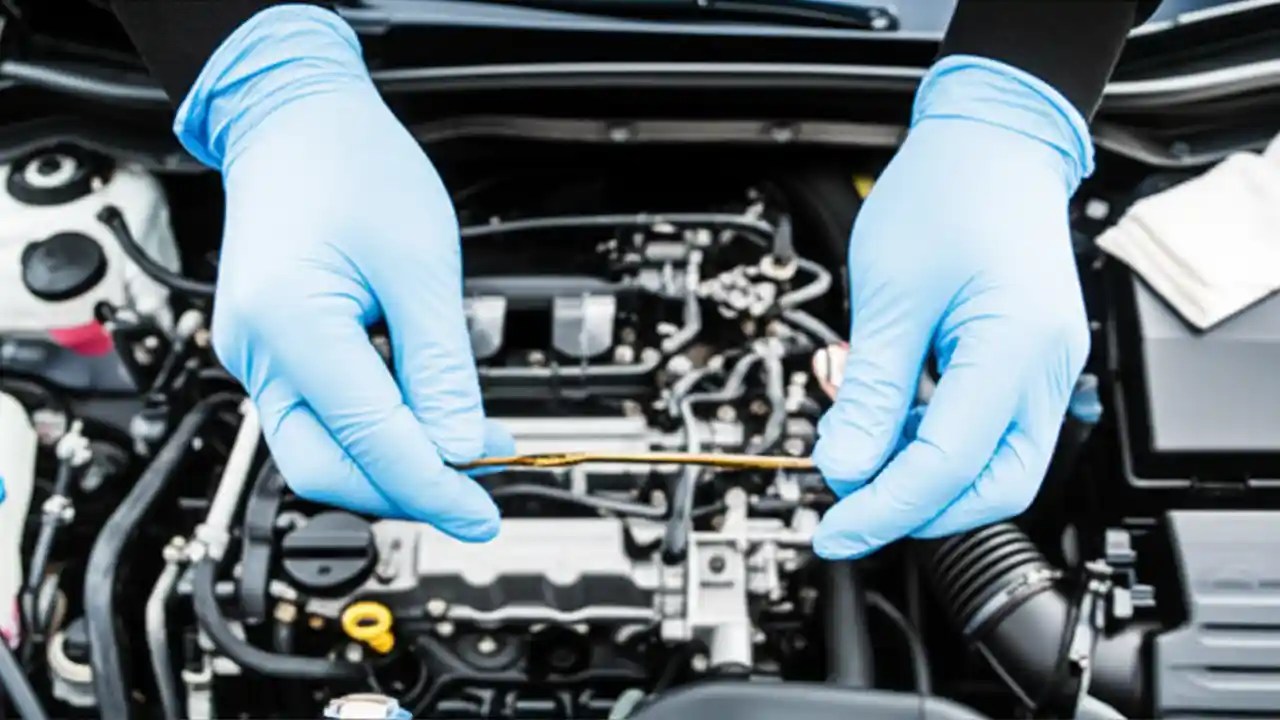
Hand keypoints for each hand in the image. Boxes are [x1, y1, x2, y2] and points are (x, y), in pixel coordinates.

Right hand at [177, 7, 510, 539]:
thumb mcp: (422, 266)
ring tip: (472, 449)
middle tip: (479, 492)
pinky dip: (379, 430)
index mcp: (290, 323)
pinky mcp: (276, 350)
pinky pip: (325, 414)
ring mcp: (258, 354)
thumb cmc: (352, 166)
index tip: (482, 512)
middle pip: (326, 467)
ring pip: (323, 449)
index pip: (370, 440)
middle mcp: (257, 350)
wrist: (296, 120)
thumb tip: (457, 447)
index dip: (433, 487)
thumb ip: (440, 368)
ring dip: (396, 463)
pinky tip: (431, 420)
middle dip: (406, 489)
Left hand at [810, 56, 1092, 558]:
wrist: (991, 143)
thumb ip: (871, 391)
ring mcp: (1047, 368)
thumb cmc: (947, 193)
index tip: (833, 531)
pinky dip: (940, 443)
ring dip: (928, 477)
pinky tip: (893, 425)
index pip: (948, 467)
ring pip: (996, 465)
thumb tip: (845, 467)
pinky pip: (992, 428)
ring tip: (861, 453)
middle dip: (920, 509)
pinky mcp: (1029, 361)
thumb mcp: (889, 294)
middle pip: (994, 487)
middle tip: (850, 508)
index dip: (885, 510)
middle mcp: (1047, 370)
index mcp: (1015, 350)